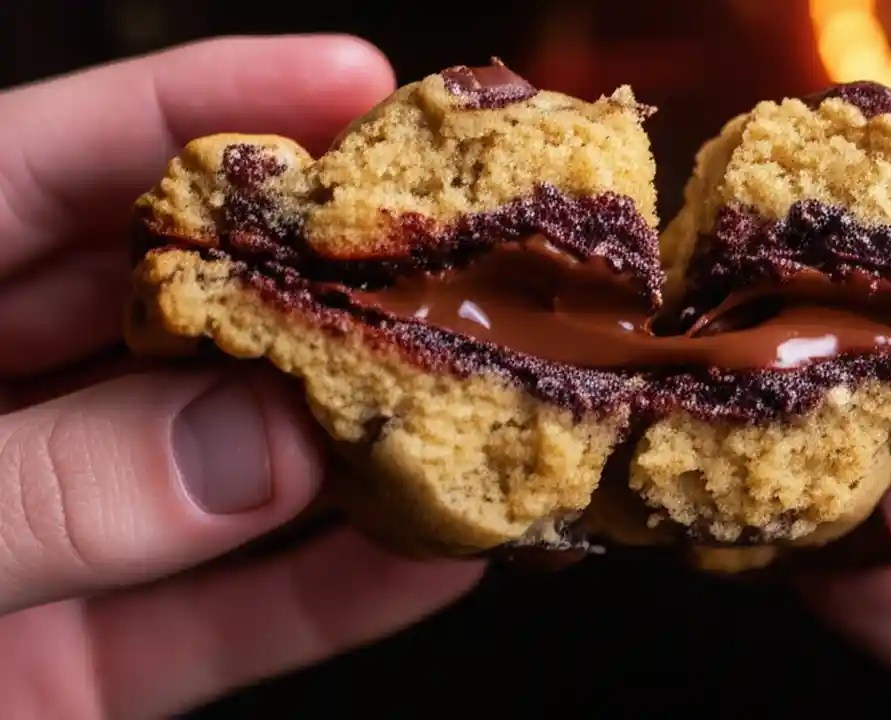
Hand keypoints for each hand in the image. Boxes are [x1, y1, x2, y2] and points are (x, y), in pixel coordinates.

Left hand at [0, 36, 482, 717]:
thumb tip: (252, 451)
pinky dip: (322, 598)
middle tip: (449, 263)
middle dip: (313, 288)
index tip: (353, 81)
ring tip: (477, 412)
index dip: (201, 106)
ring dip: (348, 453)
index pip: (38, 165)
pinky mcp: (57, 674)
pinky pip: (210, 624)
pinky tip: (429, 561)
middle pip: (164, 312)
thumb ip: (21, 495)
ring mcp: (19, 542)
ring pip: (211, 475)